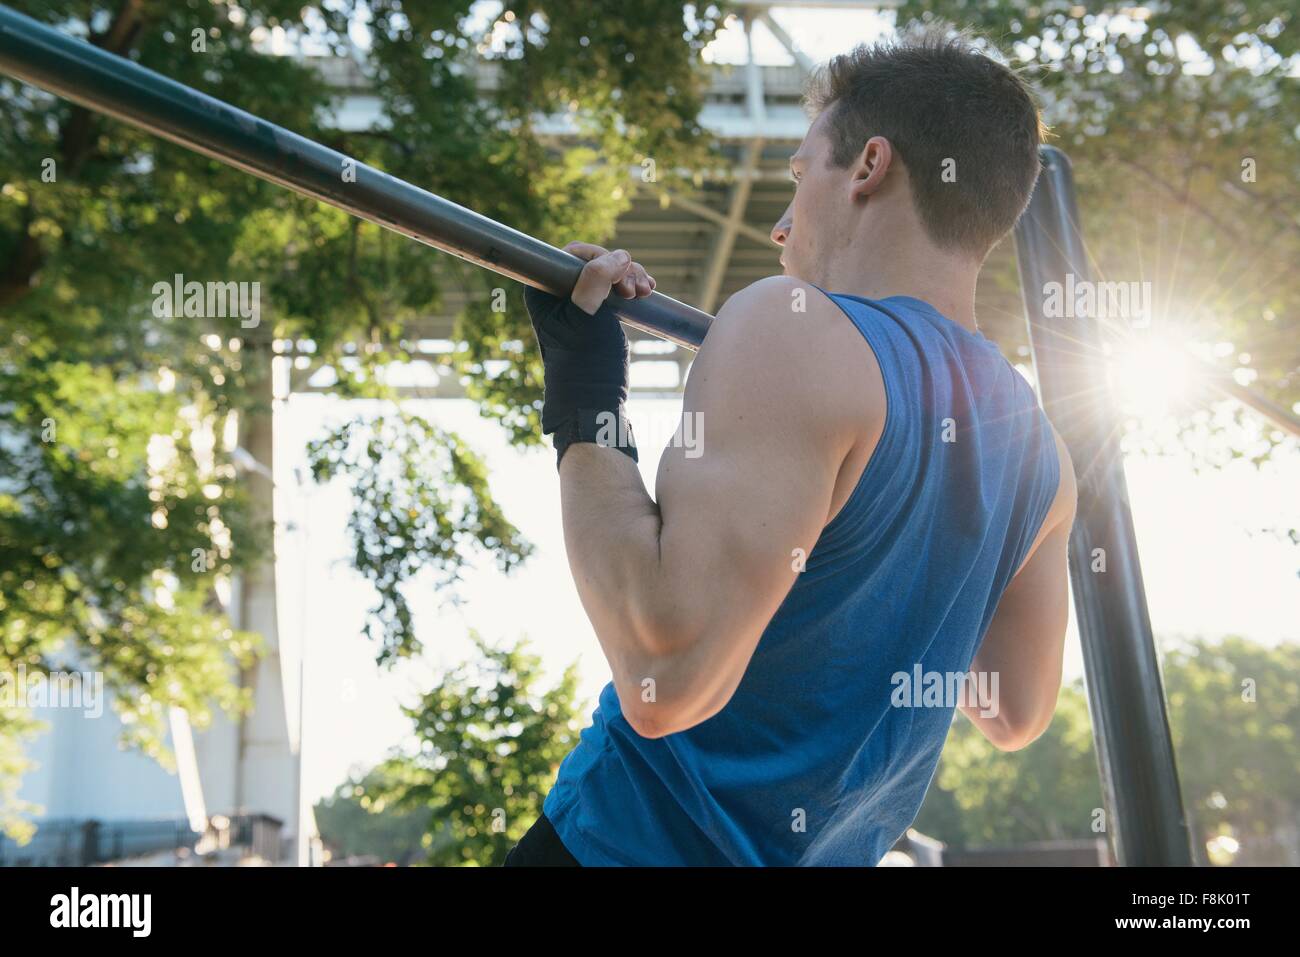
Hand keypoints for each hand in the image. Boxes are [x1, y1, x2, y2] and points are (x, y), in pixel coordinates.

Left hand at [523, 243, 654, 454]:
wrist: (595, 401)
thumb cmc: (585, 363)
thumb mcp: (587, 317)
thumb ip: (595, 279)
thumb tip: (619, 255)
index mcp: (543, 293)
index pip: (572, 255)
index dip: (600, 258)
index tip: (620, 277)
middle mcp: (557, 296)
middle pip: (594, 262)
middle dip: (621, 269)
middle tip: (635, 291)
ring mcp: (577, 305)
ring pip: (608, 274)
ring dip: (630, 277)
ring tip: (644, 293)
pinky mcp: (596, 316)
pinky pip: (615, 290)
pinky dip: (632, 287)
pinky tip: (646, 292)